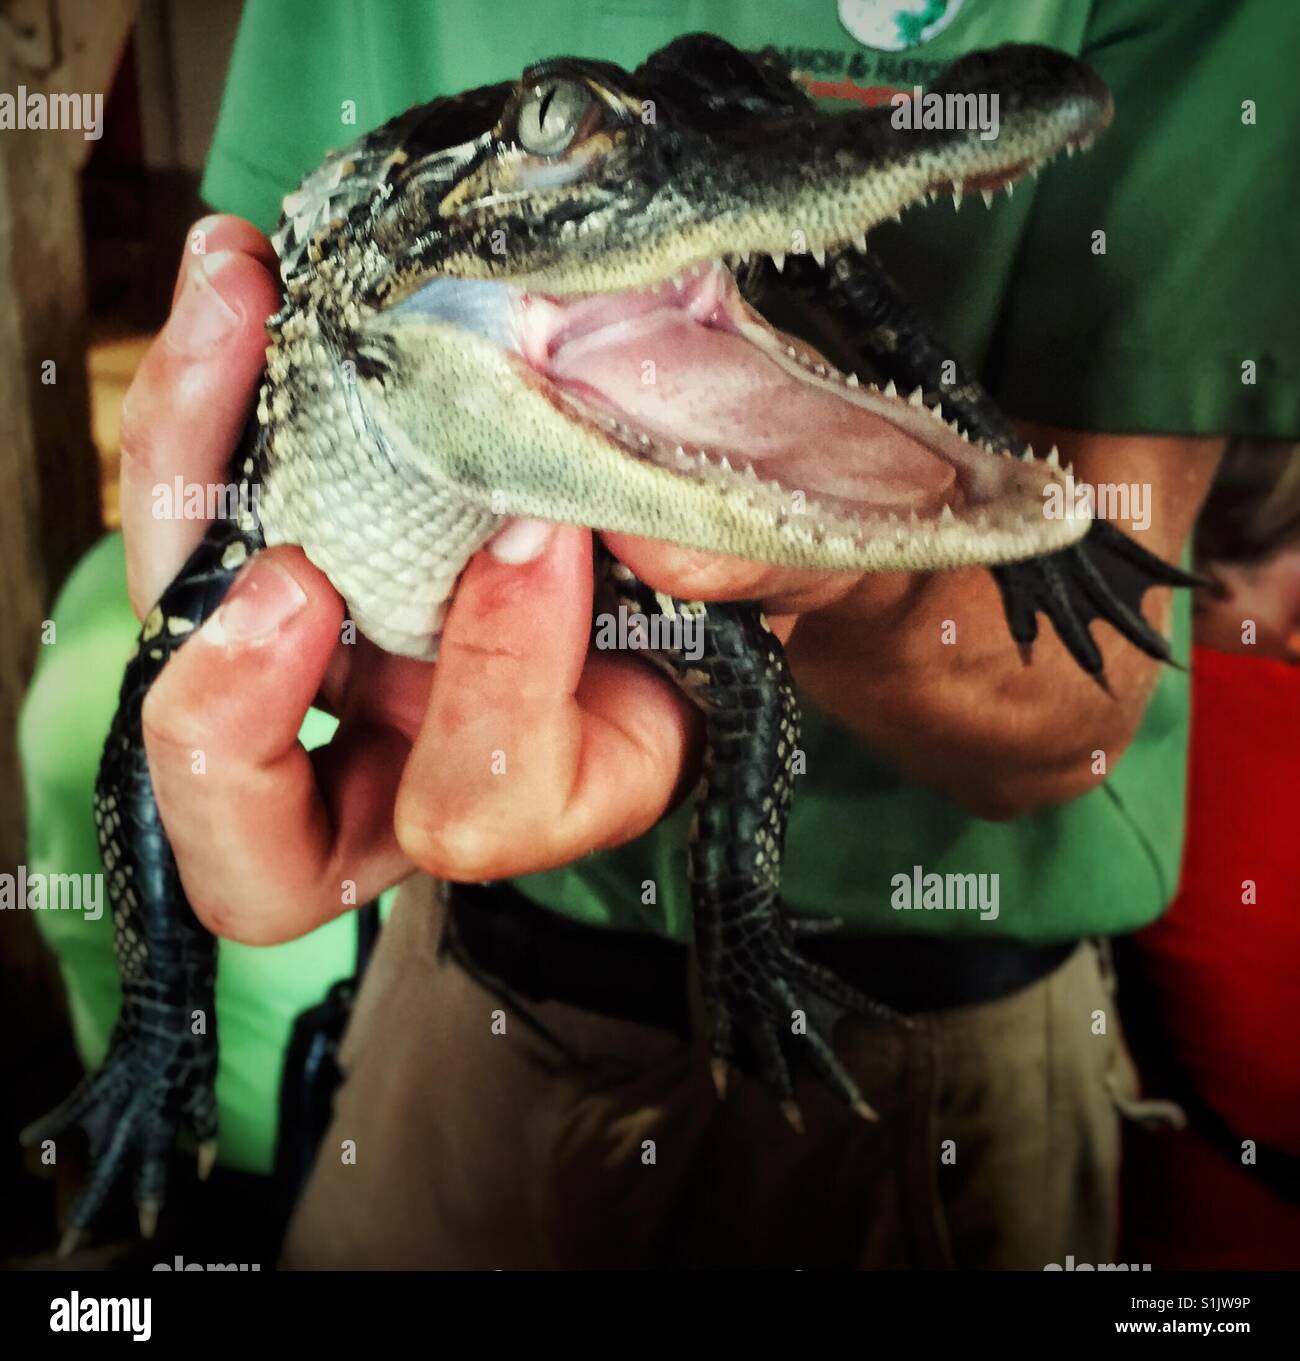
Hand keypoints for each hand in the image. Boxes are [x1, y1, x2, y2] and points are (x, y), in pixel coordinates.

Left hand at [125, 217, 704, 942]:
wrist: (739, 486)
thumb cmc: (772, 549)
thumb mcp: (797, 564)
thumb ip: (753, 567)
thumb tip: (645, 526)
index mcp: (551, 784)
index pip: (476, 810)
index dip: (494, 688)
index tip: (541, 536)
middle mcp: (418, 748)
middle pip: (256, 839)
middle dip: (235, 721)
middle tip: (290, 578)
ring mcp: (350, 660)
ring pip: (182, 650)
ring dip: (186, 494)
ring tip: (240, 321)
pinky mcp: (311, 550)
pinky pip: (202, 508)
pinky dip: (200, 405)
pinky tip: (238, 276)